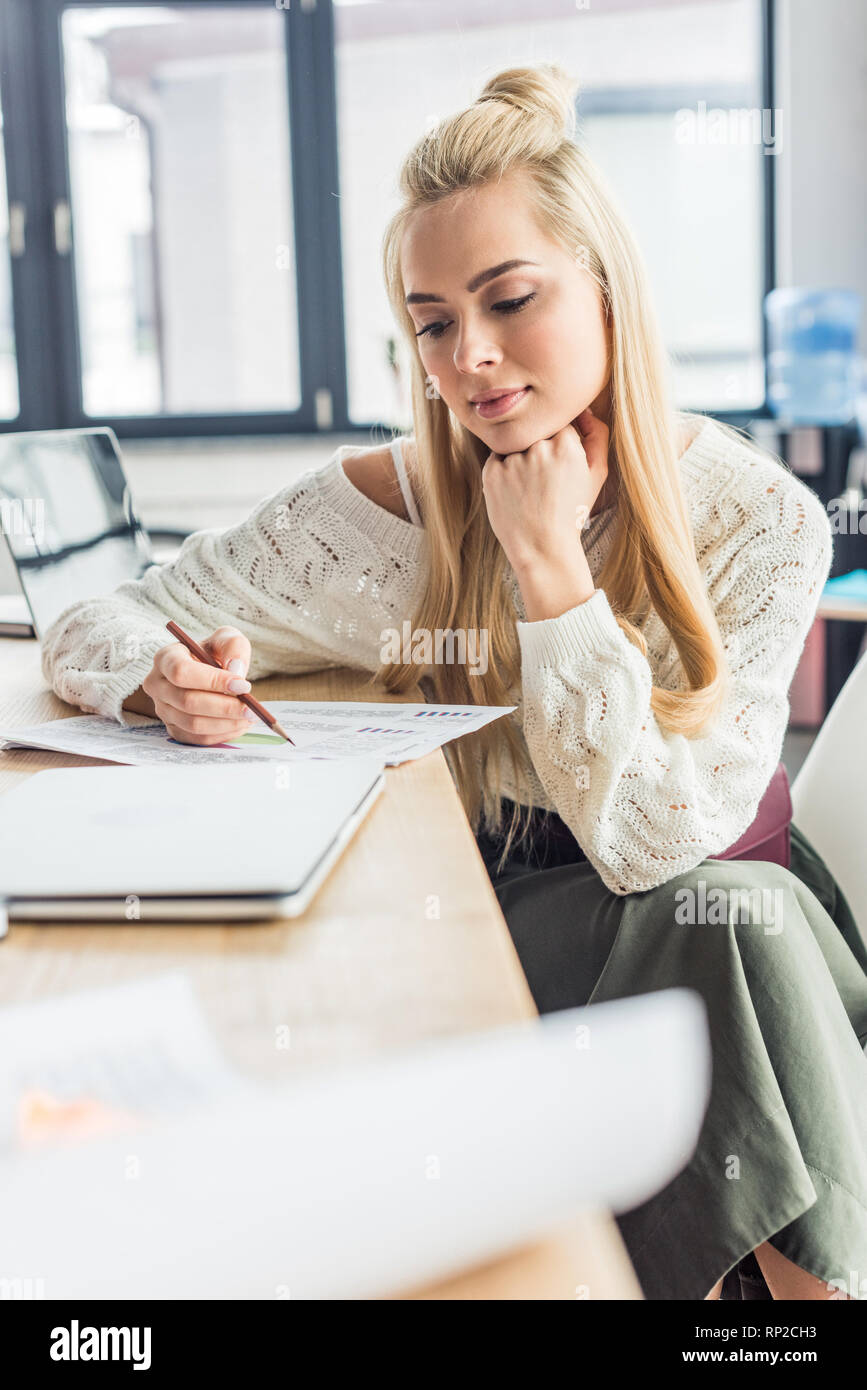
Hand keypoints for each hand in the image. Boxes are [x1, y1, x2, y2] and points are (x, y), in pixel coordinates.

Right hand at [141, 625, 254, 745]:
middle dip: (225, 707)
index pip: (181, 671)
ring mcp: (162, 709)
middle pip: (187, 702)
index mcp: (166, 658)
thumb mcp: (226, 639)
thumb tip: (236, 671)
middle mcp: (157, 685)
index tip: (243, 685)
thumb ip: (233, 646)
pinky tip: (239, 725)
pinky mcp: (173, 728)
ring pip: (193, 724)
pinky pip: (197, 739)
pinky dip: (222, 735)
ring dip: (226, 723)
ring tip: (249, 716)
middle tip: (251, 708)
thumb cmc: (214, 653)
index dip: (212, 681)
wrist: (207, 671)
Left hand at [480, 406, 609, 574]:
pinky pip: (499, 459)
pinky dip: (506, 472)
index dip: (560, 444)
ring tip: (530, 490)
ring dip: (522, 460)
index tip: (559, 465)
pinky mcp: (492, 472)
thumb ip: (597, 435)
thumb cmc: (571, 511)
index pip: (560, 423)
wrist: (542, 547)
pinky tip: (516, 493)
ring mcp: (513, 460)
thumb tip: (585, 409)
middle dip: (540, 450)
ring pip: (517, 445)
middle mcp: (538, 449)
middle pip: (537, 432)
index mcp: (566, 446)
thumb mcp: (597, 474)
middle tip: (544, 481)